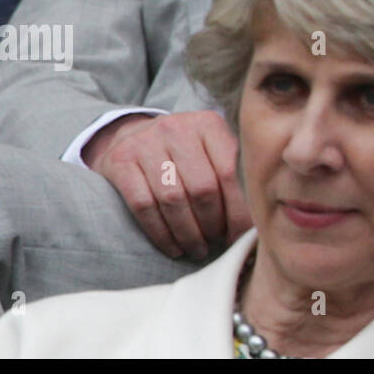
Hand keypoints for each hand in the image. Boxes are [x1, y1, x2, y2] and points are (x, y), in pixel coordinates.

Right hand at [83, 111, 251, 259]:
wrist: (132, 136)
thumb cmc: (183, 152)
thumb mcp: (210, 149)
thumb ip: (233, 172)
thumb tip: (253, 223)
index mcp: (208, 124)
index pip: (229, 170)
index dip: (237, 208)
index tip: (241, 234)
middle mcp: (177, 128)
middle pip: (202, 186)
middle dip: (213, 222)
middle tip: (218, 241)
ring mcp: (146, 143)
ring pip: (173, 199)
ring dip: (189, 233)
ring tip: (199, 249)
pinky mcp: (120, 162)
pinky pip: (143, 206)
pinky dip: (161, 234)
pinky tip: (174, 248)